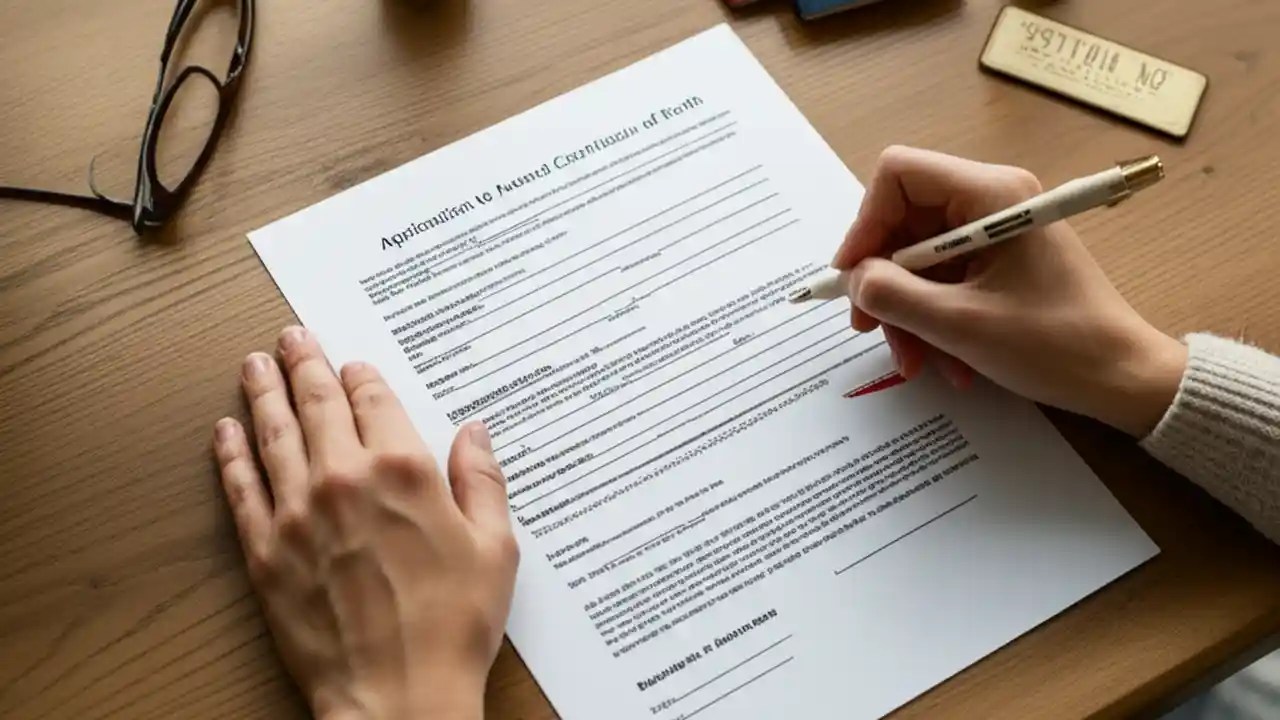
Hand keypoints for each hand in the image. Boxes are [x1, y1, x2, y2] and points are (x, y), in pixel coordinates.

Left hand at [212, 326, 518, 719]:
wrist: (399, 696)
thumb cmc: (453, 626)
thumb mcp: (496, 548)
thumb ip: (482, 480)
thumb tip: (475, 432)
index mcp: (405, 470)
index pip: (374, 400)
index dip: (360, 375)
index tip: (351, 362)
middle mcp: (345, 479)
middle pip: (317, 404)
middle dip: (304, 364)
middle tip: (291, 338)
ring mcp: (299, 514)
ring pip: (274, 435)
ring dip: (262, 392)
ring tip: (254, 363)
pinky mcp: (267, 553)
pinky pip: (241, 489)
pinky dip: (231, 455)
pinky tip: (225, 431)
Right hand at [832, 146, 1186, 436]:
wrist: (1121, 377)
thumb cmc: (1054, 345)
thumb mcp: (960, 325)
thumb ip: (894, 296)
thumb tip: (853, 279)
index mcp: (990, 194)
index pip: (897, 175)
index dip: (864, 223)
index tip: (852, 276)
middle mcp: (992, 199)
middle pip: (903, 221)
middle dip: (884, 281)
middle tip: (871, 330)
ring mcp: (996, 230)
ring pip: (919, 258)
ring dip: (908, 311)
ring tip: (916, 362)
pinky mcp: (1000, 259)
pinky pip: (945, 278)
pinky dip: (934, 318)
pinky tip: (945, 360)